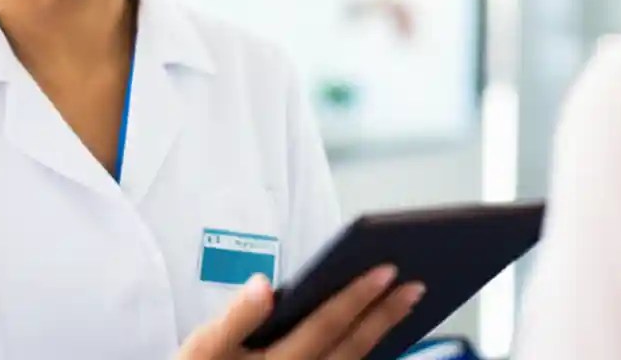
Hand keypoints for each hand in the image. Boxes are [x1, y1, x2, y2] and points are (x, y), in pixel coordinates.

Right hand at [177, 265, 424, 359]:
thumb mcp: (204, 347)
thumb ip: (236, 317)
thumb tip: (263, 283)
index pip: (326, 324)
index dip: (358, 296)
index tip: (387, 270)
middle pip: (353, 345)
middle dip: (386, 313)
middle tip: (417, 284)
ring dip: (384, 332)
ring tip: (408, 304)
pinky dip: (369, 350)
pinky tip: (382, 331)